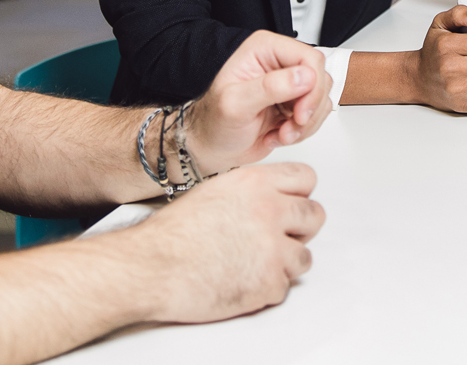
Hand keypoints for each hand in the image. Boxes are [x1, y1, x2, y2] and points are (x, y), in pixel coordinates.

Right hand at [120, 163, 323, 322]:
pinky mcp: (269, 282)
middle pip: (315, 216)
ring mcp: (273, 248)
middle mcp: (270, 210)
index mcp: (256, 183)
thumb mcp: (215, 192)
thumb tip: (276, 199)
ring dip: (284, 263)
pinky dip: (265, 288)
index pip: (307, 179)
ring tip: (252, 264)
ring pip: (304, 256)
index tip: (291, 206)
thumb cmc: (172, 235)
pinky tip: (241, 281)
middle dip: (299, 229)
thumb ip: (251, 192)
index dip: (299, 195)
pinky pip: (284, 286)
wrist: (151, 268)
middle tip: (277, 239)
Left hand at [186, 31, 332, 173]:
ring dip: (305, 123)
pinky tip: (279, 134)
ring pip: (321, 98)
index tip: (300, 111)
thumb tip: (304, 77)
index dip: (312, 86)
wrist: (212, 147)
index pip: (308, 58)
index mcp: (264, 50)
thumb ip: (269, 87)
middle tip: (291, 125)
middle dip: (309, 109)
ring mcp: (288, 85)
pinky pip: (316, 114)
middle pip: (320, 78)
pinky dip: (303, 131)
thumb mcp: (235, 104)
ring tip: (281, 133)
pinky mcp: (294, 104)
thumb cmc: (214, 123)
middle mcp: (278, 63)